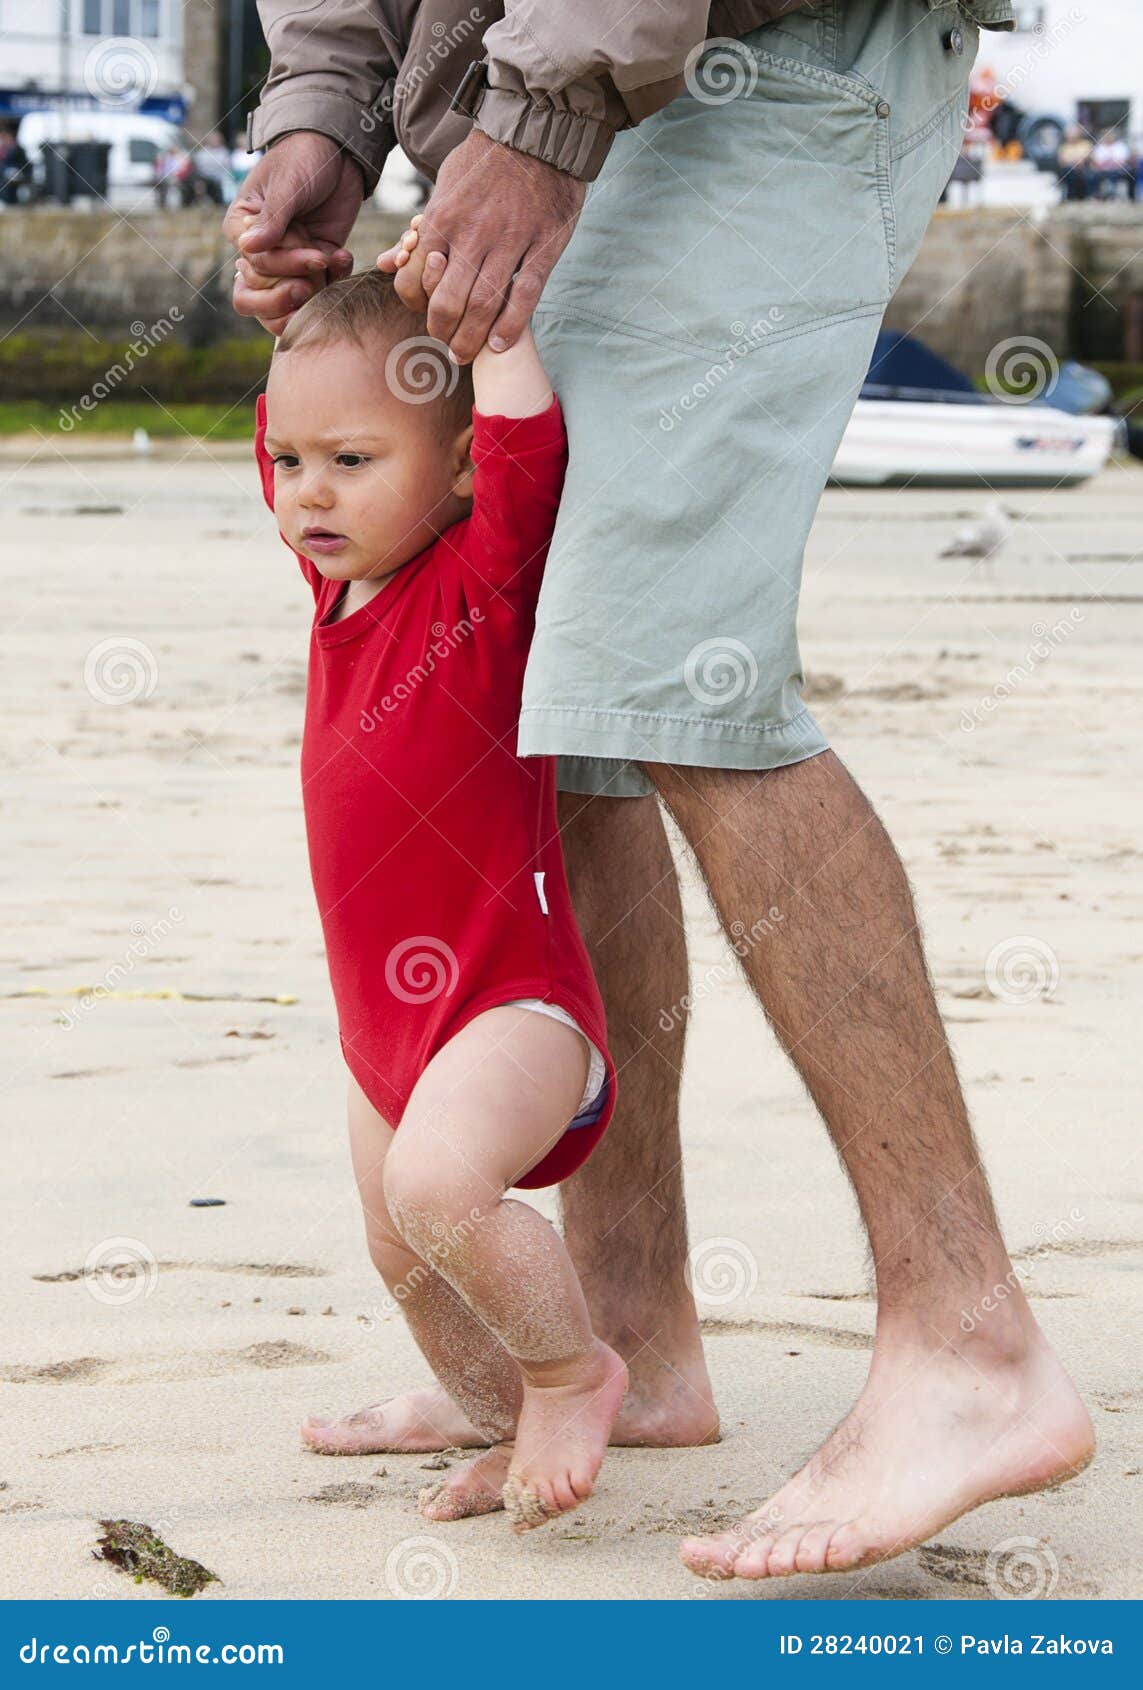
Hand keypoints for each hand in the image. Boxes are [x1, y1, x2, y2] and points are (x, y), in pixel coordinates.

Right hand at [223, 133, 363, 333]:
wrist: (338, 151)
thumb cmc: (303, 158)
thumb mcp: (288, 185)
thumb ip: (272, 219)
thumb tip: (247, 249)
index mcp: (241, 228)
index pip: (253, 267)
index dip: (282, 269)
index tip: (313, 257)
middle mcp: (260, 249)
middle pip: (263, 293)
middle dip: (294, 289)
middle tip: (319, 273)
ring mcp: (287, 258)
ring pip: (288, 300)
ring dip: (313, 293)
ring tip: (333, 268)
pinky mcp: (314, 261)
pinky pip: (320, 287)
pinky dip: (335, 279)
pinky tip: (344, 256)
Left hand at [378, 130, 584, 362]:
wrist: (536, 131)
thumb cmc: (486, 162)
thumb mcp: (444, 187)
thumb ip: (417, 231)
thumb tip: (385, 263)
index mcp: (443, 217)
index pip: (416, 275)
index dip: (415, 302)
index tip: (423, 312)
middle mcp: (473, 233)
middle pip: (449, 300)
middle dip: (443, 331)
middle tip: (446, 345)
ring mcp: (511, 241)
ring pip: (484, 303)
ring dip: (472, 337)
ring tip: (467, 353)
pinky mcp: (544, 246)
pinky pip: (525, 294)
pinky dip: (511, 325)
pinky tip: (499, 343)